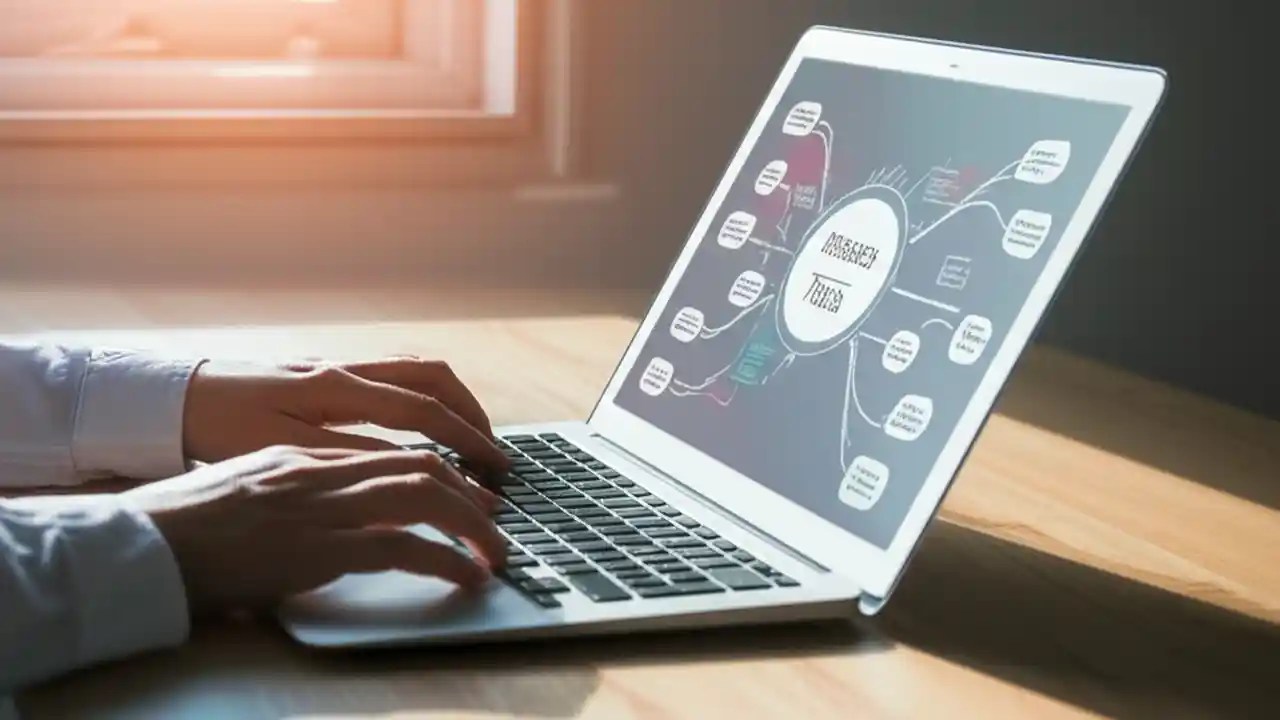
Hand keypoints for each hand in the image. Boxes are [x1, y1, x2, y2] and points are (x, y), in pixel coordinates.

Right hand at [125, 445, 504, 614]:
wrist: (143, 543)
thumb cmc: (183, 523)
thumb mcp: (247, 484)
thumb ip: (294, 485)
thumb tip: (328, 505)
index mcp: (303, 452)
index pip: (389, 447)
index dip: (438, 467)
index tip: (466, 487)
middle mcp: (321, 470)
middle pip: (419, 461)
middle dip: (468, 488)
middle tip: (496, 514)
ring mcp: (323, 505)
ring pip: (423, 493)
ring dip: (470, 521)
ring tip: (495, 549)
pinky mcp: (321, 548)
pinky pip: (403, 547)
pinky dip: (445, 561)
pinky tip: (466, 577)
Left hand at [182, 357, 508, 475]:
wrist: (171, 397)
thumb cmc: (217, 429)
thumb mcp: (282, 449)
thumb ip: (348, 454)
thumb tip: (409, 463)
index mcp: (338, 387)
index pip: (423, 411)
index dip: (466, 441)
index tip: (494, 470)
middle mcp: (346, 369)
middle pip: (433, 378)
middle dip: (472, 415)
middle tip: (495, 453)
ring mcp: (337, 367)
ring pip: (416, 371)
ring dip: (453, 401)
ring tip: (471, 437)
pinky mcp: (325, 374)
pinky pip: (393, 375)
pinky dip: (424, 396)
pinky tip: (425, 421)